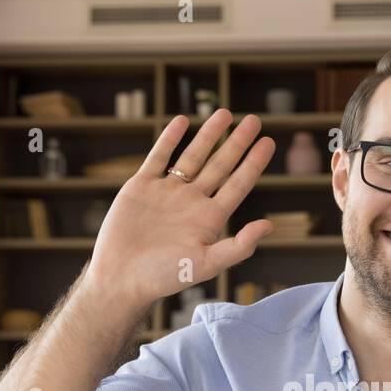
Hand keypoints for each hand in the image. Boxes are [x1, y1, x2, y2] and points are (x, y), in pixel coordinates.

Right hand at [82, 109, 275, 306]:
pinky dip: (169, 139)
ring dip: (208, 135)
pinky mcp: (141, 187)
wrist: (121, 277)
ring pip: (192, 157)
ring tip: (224, 114)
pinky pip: (158, 157)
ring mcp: (167, 193)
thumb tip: (269, 226)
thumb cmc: (164, 277)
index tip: (268, 142)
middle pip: (220, 166)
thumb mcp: (206, 264)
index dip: (253, 164)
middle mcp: (191, 203)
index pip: (237, 185)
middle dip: (237, 143)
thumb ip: (238, 246)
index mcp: (209, 220)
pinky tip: (182, 121)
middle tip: (254, 120)